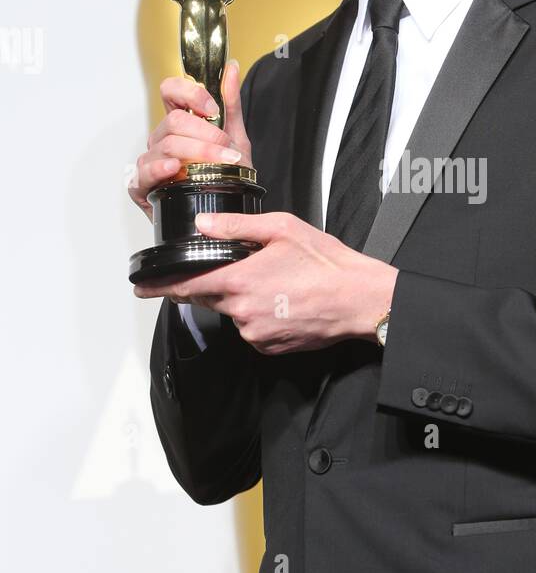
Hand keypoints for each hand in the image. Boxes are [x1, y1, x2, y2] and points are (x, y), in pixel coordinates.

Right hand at [129, 62, 251, 220]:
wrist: (224, 211)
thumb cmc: (224, 176)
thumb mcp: (235, 138)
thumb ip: (231, 104)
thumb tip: (233, 68)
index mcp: (180, 123)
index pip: (170, 91)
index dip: (189, 94)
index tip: (212, 108)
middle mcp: (162, 139)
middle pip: (174, 122)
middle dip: (205, 133)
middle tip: (226, 148)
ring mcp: (151, 161)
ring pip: (166, 145)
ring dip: (197, 152)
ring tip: (219, 162)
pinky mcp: (142, 185)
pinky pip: (145, 172)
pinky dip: (160, 168)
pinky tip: (174, 168)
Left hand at [132, 210, 398, 354]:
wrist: (360, 300)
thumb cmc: (327, 264)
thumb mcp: (282, 229)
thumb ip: (236, 227)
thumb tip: (203, 224)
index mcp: (239, 280)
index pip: (186, 285)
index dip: (160, 286)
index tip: (139, 287)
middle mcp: (241, 312)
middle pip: (208, 298)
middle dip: (213, 283)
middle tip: (241, 269)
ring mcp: (254, 333)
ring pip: (233, 313)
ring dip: (242, 298)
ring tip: (278, 282)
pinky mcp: (269, 347)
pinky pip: (251, 329)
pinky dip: (259, 315)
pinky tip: (283, 300)